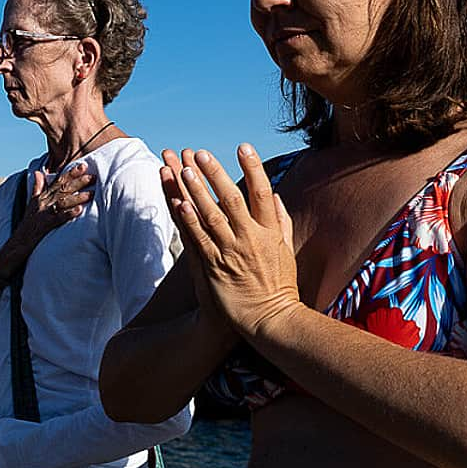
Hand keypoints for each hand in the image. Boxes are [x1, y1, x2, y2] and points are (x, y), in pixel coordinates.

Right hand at [0, 165, 94, 275]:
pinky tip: (79, 211)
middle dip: (78, 182)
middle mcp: (43, 203)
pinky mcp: (45, 226)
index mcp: (42, 197)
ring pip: (62, 202)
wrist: (17, 243)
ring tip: (92, 194)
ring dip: (78, 197)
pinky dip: (68, 214)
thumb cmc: (27, 224)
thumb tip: (39, 172)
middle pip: (62, 189)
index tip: (83, 165)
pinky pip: (58, 218)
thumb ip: (37, 188)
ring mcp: (44, 214)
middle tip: (93, 176)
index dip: (71, 173)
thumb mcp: (31, 203)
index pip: (58, 181)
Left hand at [168, 144, 301, 340]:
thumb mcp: (287, 250)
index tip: (244, 146)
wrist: (272, 321)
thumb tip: (274, 194)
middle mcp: (252, 238)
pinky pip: (199, 240)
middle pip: (232, 198)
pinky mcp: (215, 267)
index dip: (253, 168)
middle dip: (215, 174)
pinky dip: (189, 221)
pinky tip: (179, 203)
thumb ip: (281, 221)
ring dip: (197, 191)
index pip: (261, 192)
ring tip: (183, 169)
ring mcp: (232, 252)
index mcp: (270, 231)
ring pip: (211, 215)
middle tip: (200, 153)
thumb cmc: (279, 286)